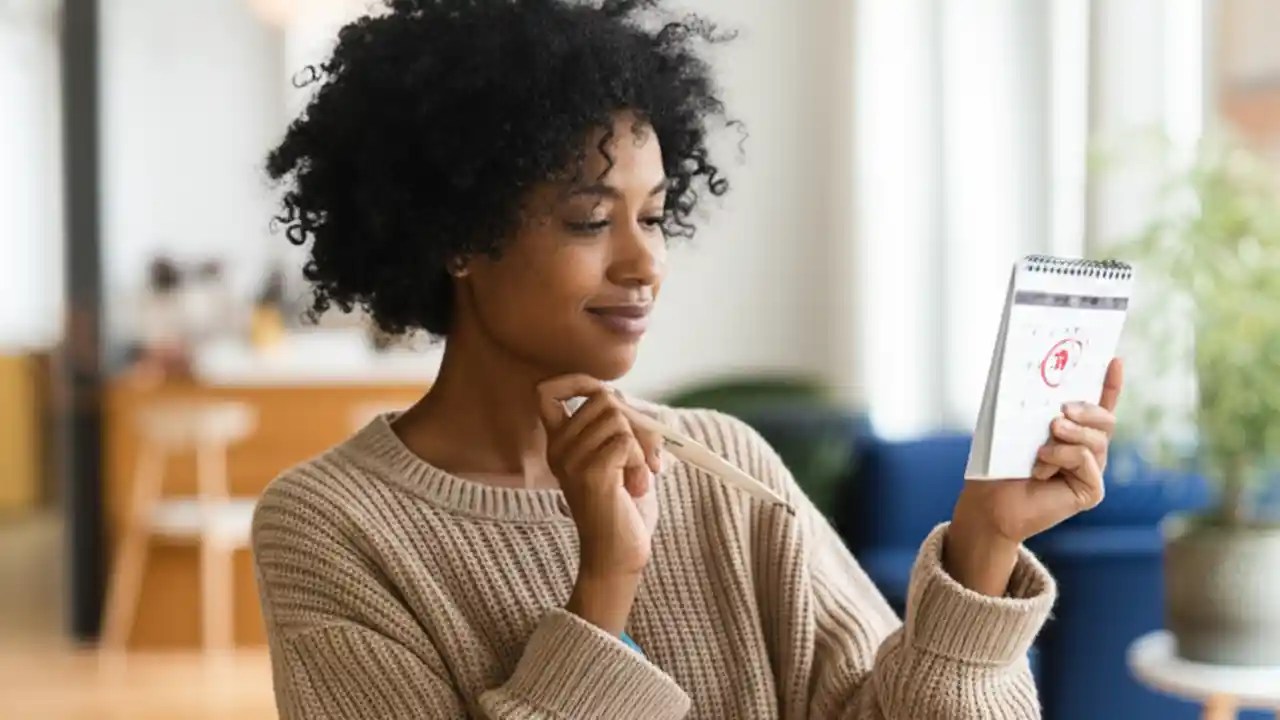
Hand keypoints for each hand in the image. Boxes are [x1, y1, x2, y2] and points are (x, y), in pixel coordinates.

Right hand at [536, 375, 662, 633]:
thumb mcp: (620, 458)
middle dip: (636, 423)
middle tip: (646, 460)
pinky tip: (635, 487)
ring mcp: (572, 460)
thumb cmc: (624, 507)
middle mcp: (560, 448)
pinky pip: (626, 440)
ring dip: (640, 447)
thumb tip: (624, 400)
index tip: (593, 391)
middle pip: (604, 398)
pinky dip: (640, 461)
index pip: (548, 393)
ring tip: (636, 478)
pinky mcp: (591, 473)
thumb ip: (618, 427)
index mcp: (561, 443)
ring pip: (618, 418)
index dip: (573, 381)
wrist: (620, 554)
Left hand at [945, 358, 1123, 594]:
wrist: (990, 503)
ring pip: (1097, 440)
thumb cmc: (999, 463)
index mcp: (1072, 429)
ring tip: (1050, 432)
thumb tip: (1039, 375)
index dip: (1109, 383)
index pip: (1098, 403)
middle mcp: (1088, 449)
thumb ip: (1032, 405)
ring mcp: (1091, 470)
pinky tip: (1042, 465)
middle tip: (1063, 409)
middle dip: (1088, 409)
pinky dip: (1064, 457)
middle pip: (1105, 419)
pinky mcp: (1091, 490)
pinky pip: (1088, 462)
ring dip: (1071, 433)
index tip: (1113, 358)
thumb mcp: (1013, 425)